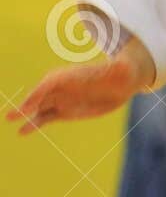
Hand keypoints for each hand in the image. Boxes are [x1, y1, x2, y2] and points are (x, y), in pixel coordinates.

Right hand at [7, 35, 154, 136]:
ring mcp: (60, 100)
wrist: (119, 83)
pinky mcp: (65, 112)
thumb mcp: (119, 70)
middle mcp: (60, 88)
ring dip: (25, 115)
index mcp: (68, 76)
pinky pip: (45, 118)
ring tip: (11, 121)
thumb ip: (117, 69)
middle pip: (39, 97)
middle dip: (25, 106)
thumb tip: (124, 65)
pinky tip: (22, 131)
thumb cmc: (118, 73)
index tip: (28, 106)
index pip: (48, 86)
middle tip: (9, 115)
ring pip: (38, 109)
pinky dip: (34, 124)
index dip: (37, 95)